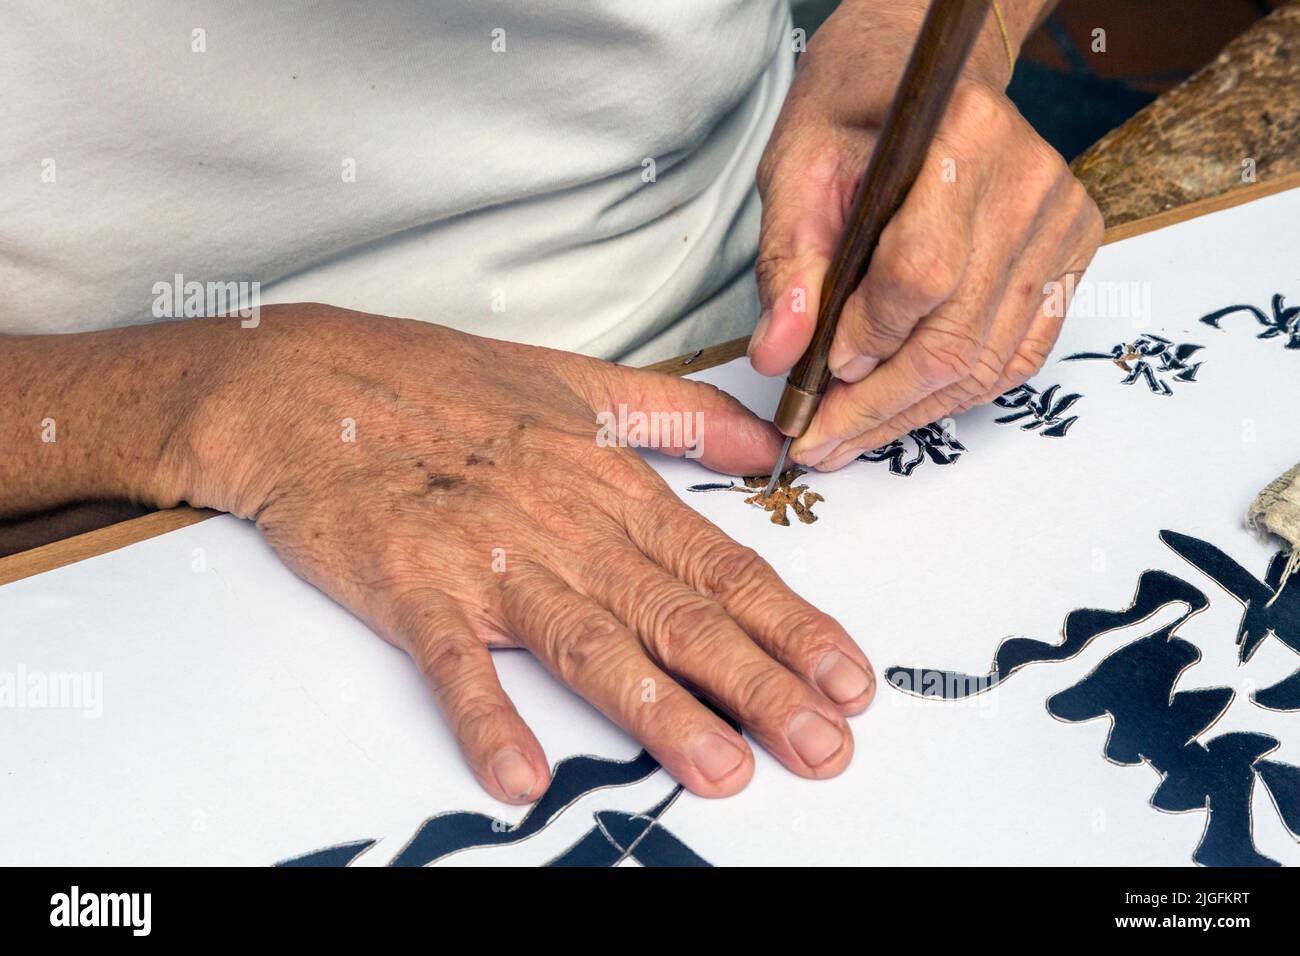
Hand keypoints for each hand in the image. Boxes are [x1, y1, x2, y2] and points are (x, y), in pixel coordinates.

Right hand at [170, 305, 875, 801]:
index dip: (790, 626)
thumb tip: (762, 448)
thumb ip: (677, 417)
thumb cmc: (439, 384)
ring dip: (658, 712)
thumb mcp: (577, 381)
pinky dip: (487, 717)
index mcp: (609, 482)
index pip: (720, 565)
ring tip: (721, 769)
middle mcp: (565, 525)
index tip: (847, 678)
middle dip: (759, 685)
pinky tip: (523, 773)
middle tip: (823, 746)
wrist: (306, 382)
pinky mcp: (412, 588)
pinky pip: (456, 663)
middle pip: (677, 615)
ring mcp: (489, 559)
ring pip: (589, 642)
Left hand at [748, 0, 1102, 468]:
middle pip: (957, 335)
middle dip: (879, 406)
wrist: (925, 76)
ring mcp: (1062, 219)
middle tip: (820, 443)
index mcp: (963, 135)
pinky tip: (905, 409)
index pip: (920, 272)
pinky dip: (958, 393)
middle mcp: (1029, 179)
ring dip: (913, 413)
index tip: (819, 375)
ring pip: (989, 360)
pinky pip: (1020, 354)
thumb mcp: (797, 170)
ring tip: (851, 437)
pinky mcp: (1075, 251)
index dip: (867, 338)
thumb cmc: (855, 115)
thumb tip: (780, 355)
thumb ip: (787, 262)